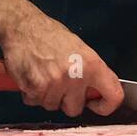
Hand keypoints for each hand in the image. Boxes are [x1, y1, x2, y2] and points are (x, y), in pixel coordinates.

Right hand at [0, 10, 123, 117]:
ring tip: (42, 75)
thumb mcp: (79, 48)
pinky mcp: (35, 88)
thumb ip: (90, 72)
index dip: (105, 106)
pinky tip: (31, 76)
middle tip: (58, 83)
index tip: (95, 104)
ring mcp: (55, 83)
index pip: (113, 95)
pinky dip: (31, 93)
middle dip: (66, 101)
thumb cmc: (50, 35)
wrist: (23, 26)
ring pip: (52, 106)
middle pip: (75, 109)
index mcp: (92, 65)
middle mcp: (76, 76)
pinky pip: (34, 102)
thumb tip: (96, 91)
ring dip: (46, 96)